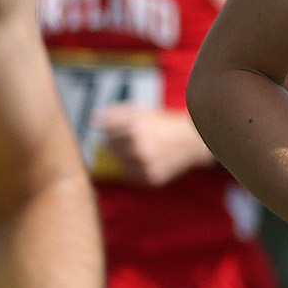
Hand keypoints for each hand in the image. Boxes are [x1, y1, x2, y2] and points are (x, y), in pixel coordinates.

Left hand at [92, 106, 213, 187]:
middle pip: (110, 147)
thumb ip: (116, 112)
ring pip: (119, 162)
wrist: (193, 140)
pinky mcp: (150, 177)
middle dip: (117, 142)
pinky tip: (147, 159)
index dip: (108, 128)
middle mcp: (138, 145)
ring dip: (125, 156)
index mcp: (134, 125)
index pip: (105, 128)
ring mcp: (144, 163)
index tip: (113, 128)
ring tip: (141, 148)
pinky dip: (135, 168)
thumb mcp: (142, 111)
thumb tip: (93, 119)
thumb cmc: (165, 123)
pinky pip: (131, 175)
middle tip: (132, 139)